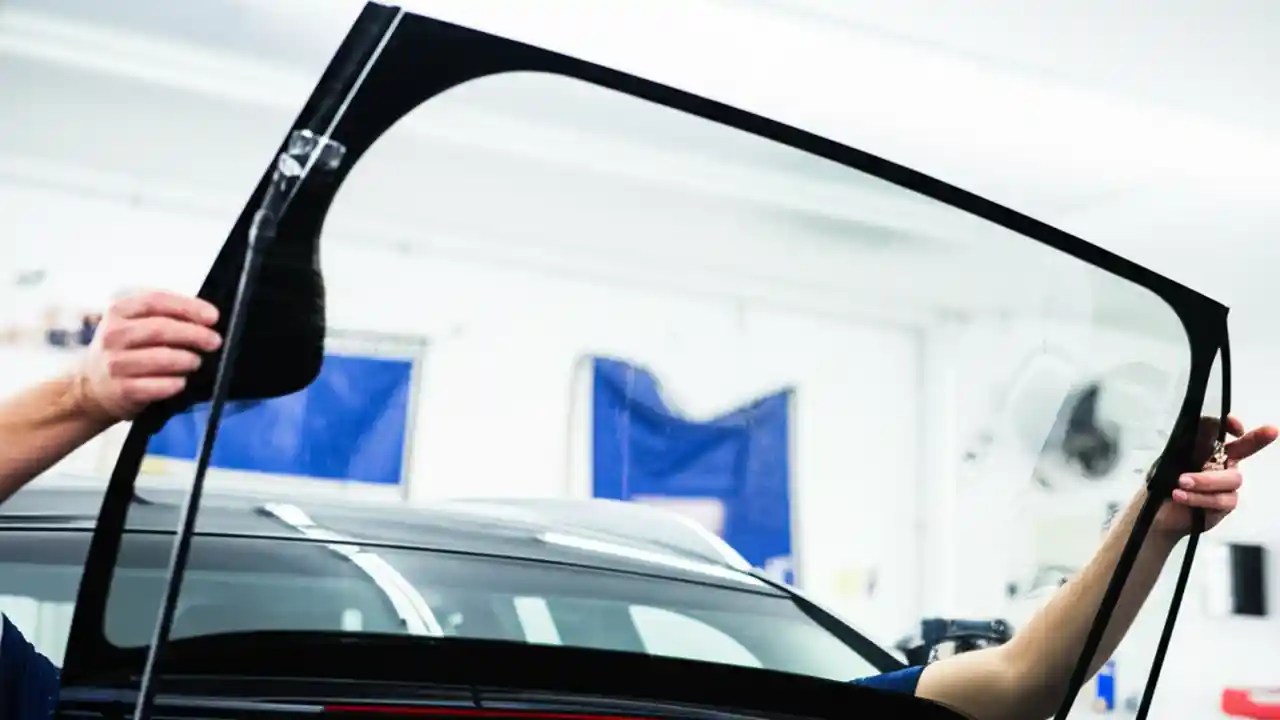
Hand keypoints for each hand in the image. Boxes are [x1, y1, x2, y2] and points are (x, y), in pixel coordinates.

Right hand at [73, 290, 221, 421]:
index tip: (213, 316)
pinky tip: (181, 382)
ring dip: (185, 359)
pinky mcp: (120, 390)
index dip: (188, 307)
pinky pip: (154, 386)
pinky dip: (173, 384)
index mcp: (119, 310)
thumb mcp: (136, 323)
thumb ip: (166, 315)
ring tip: (196, 361)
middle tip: (214, 341)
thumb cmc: (128, 348)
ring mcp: (114, 363)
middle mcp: (113, 334)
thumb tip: (208, 318)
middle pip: (160, 328)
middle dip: (194, 334)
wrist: (94, 385)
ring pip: (159, 358)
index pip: (156, 301)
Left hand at [1153, 415, 1277, 535]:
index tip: (1238, 427)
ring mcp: (1227, 486)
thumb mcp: (1173, 455)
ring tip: (1181, 482)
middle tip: (1240, 433)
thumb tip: (1210, 424)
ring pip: (1232, 478)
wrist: (1156, 511)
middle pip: (1244, 450)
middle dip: (1252, 440)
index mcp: (1214, 450)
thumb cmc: (1165, 480)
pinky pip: (1222, 500)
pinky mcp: (1224, 506)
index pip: (1229, 431)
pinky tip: (1181, 495)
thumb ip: (1195, 440)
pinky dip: (1199, 497)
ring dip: (1205, 480)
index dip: (1239, 427)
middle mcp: (1224, 465)